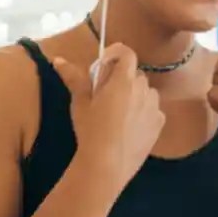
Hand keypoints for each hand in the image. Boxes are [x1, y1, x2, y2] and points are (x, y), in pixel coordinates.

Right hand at [52, 44, 163, 191]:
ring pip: (145, 91)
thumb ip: (73, 77)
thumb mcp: (80, 102)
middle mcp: (143, 88)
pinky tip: (128, 128)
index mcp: (124, 79)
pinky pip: (152, 109)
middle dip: (121, 78)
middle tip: (105, 95)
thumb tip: (58, 59)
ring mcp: (154, 106)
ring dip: (134, 95)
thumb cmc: (91, 130)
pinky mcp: (159, 123)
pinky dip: (142, 112)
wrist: (107, 164)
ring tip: (117, 114)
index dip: (115, 54)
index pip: (127, 53)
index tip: (103, 65)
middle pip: (134, 73)